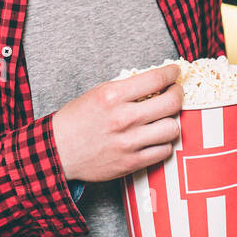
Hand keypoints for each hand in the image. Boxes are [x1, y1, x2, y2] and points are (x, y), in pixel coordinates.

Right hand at [51, 64, 183, 182]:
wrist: (57, 151)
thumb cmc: (75, 121)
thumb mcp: (97, 94)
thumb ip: (125, 88)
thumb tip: (154, 82)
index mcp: (113, 96)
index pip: (156, 79)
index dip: (171, 73)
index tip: (174, 73)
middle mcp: (124, 118)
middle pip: (171, 103)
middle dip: (178, 94)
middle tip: (175, 93)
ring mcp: (129, 142)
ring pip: (172, 129)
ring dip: (172, 121)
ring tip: (164, 118)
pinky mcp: (131, 163)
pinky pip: (163, 151)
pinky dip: (163, 143)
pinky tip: (156, 138)